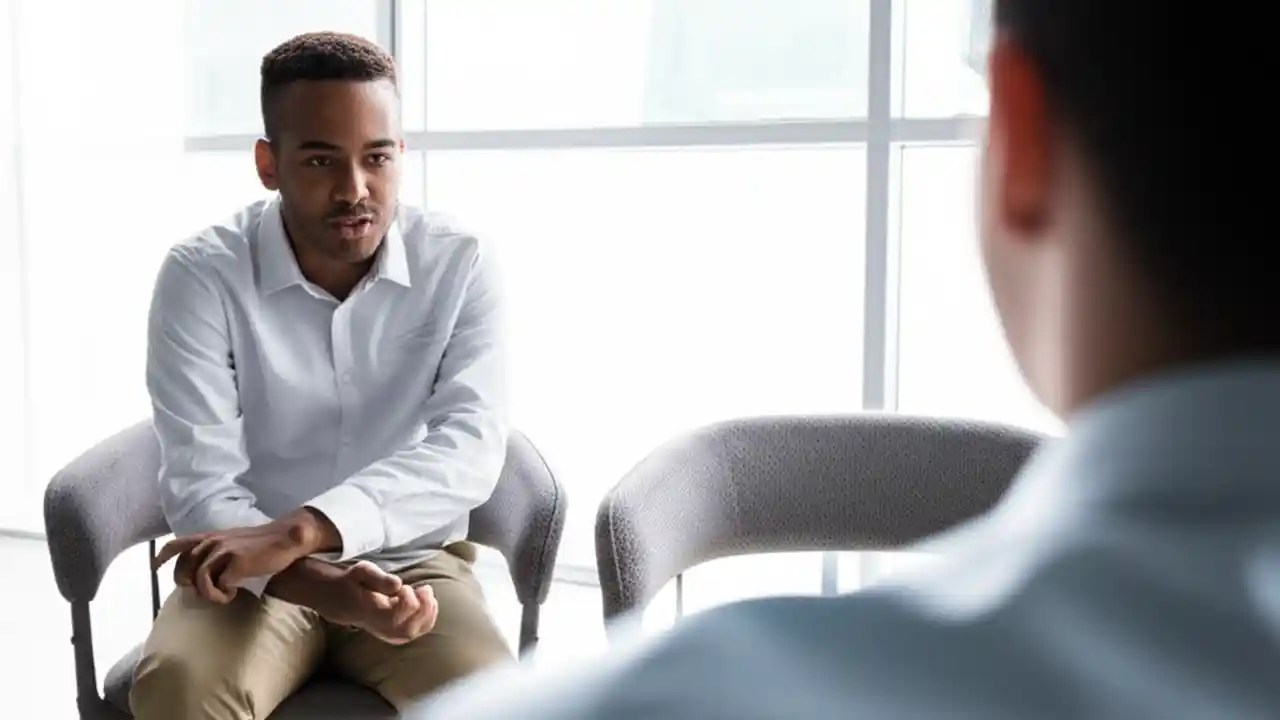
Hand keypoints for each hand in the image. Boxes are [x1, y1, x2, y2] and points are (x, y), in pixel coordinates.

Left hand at [155, 509, 339, 602]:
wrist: (287, 539)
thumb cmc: (263, 544)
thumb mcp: (235, 542)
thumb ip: (218, 551)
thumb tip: (202, 570)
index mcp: (211, 536)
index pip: (178, 543)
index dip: (163, 556)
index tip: (154, 567)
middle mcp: (213, 542)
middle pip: (185, 567)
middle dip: (188, 583)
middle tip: (203, 590)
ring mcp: (224, 552)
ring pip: (200, 578)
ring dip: (208, 593)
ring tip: (223, 594)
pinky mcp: (236, 564)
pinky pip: (217, 586)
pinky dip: (221, 595)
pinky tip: (233, 594)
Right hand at [300, 561, 438, 644]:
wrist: (341, 599)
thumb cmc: (353, 582)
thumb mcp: (361, 571)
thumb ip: (379, 578)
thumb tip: (398, 584)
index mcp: (370, 612)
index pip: (395, 617)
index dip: (407, 602)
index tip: (406, 587)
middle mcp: (380, 627)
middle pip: (408, 630)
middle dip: (423, 609)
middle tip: (424, 588)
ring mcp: (387, 632)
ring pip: (413, 632)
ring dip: (427, 613)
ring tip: (427, 593)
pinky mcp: (394, 632)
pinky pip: (415, 631)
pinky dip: (427, 618)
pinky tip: (428, 602)